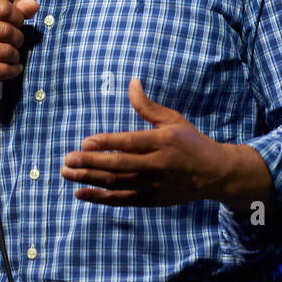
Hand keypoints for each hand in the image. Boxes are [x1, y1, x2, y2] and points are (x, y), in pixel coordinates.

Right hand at [0, 0, 39, 90]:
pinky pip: (3, 69)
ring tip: (11, 55)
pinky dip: (13, 70)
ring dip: (15, 55)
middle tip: (16, 42)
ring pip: (6, 51)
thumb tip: (33, 5)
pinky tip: (11, 67)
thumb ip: (15, 9)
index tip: (17, 24)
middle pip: (7, 30)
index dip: (18, 17)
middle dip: (18, 38)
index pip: (5, 8)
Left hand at [62, 79, 246, 206]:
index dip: (106, 143)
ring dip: (89, 180)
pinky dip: (100, 198)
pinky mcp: (151, 200)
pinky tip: (80, 192)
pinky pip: (121, 200)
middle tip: (66, 160)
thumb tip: (131, 82)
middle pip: (119, 165)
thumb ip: (148, 105)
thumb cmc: (190, 142)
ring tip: (67, 174)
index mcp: (163, 141)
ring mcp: (154, 185)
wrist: (214, 174)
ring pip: (117, 183)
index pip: (130, 143)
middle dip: (90, 163)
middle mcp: (158, 165)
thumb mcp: (173, 120)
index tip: (84, 142)